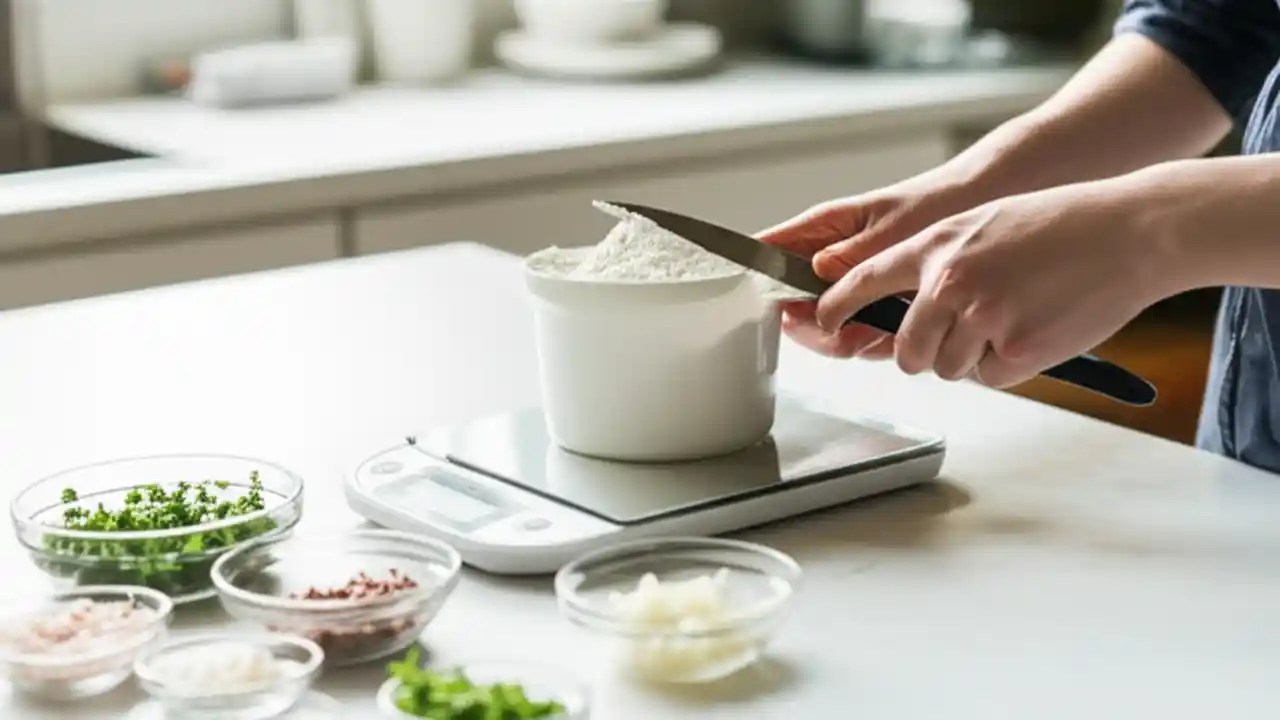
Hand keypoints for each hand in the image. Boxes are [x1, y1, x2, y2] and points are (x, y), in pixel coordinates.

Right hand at [758, 174, 981, 359]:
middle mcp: (829, 258)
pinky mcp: (874, 306)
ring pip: (824, 324)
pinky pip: (857, 334)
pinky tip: (888, 339)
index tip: (771, 303)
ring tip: (872, 335)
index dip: (759, 279)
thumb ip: (851, 256)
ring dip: (843, 339)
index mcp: (822, 228)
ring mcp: (851, 285)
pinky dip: (870, 343)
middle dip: (811, 325)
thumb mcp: (893, 229)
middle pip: (792, 302)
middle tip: (836, 331)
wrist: (984, 208)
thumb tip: (815, 272)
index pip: (767, 250)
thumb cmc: (938, 203)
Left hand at [813, 182, 1164, 386]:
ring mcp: (980, 319)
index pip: (862, 282)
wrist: (1129, 231)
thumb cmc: (1061, 225)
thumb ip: (940, 259)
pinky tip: (1037, 328)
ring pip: (948, 368)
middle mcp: (948, 283)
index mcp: (936, 247)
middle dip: (921, 355)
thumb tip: (908, 300)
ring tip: (1014, 316)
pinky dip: (1009, 365)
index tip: (822, 322)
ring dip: (972, 357)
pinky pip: (991, 377)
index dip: (836, 307)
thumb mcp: (984, 223)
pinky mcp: (1015, 351)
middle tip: (953, 340)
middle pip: (905, 350)